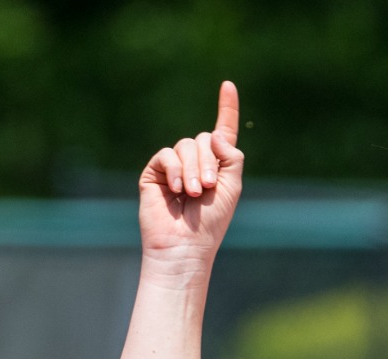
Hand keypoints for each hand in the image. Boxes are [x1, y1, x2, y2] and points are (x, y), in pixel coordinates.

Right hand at [137, 80, 244, 283]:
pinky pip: (167, 155)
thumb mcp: (232, 186)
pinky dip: (176, 170)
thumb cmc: (211, 222)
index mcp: (218, 165)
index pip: (222, 131)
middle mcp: (196, 162)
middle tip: (208, 189)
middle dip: (208, 162)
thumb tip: (212, 133)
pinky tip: (178, 189)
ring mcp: (174, 166)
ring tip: (194, 194)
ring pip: (186, 145)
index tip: (228, 84)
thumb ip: (231, 155)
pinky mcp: (155, 172)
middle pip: (203, 139)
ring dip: (194, 169)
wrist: (186, 245)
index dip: (226, 108)